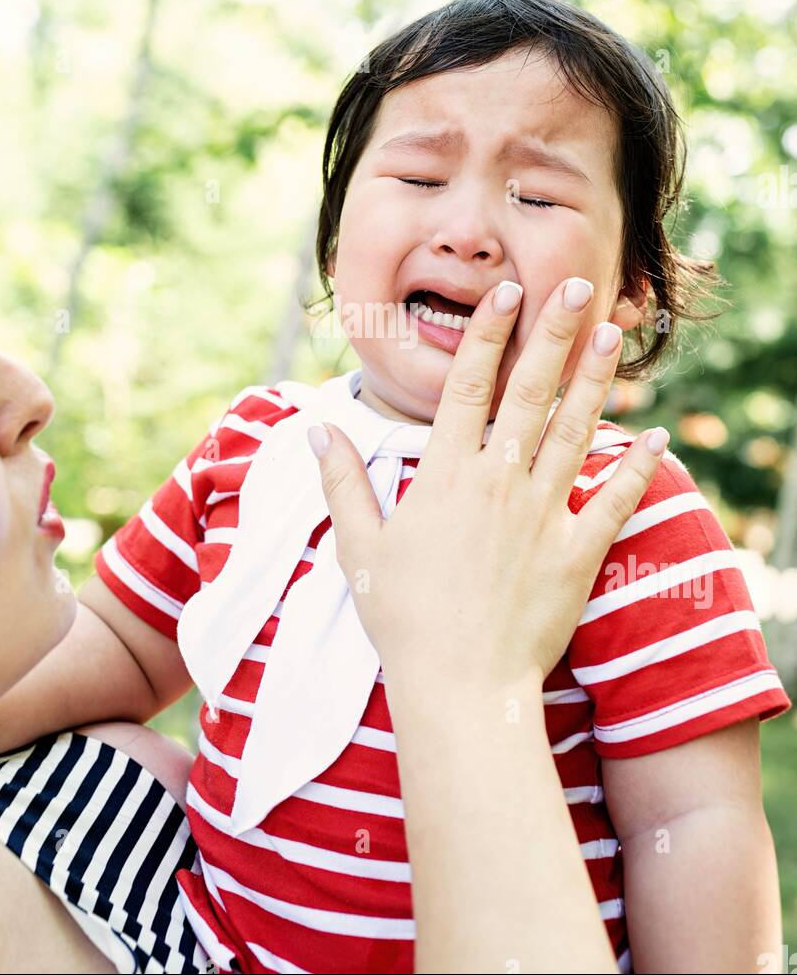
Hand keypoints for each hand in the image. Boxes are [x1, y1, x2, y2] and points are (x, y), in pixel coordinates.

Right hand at [308, 277, 669, 691]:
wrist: (460, 688)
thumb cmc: (403, 620)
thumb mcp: (359, 549)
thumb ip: (343, 483)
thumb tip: (316, 429)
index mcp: (446, 476)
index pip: (468, 386)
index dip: (488, 334)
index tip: (506, 292)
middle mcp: (499, 482)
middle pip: (531, 392)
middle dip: (557, 333)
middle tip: (581, 286)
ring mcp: (544, 515)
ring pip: (576, 431)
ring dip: (598, 380)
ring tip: (615, 335)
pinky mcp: (578, 553)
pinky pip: (614, 500)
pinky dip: (637, 467)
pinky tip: (658, 436)